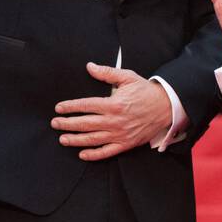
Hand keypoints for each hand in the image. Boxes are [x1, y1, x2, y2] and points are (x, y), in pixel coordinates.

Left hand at [51, 62, 172, 160]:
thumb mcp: (128, 77)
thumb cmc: (146, 91)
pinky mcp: (126, 143)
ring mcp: (120, 134)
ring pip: (92, 139)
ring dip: (75, 140)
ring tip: (62, 139)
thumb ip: (107, 73)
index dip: (70, 107)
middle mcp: (115, 121)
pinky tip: (82, 153)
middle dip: (67, 124)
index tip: (59, 108)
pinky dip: (94, 154)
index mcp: (114, 104)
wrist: (166, 106)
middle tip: (55, 123)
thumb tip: (89, 66)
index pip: (86, 106)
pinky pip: (107, 152)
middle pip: (85, 123)